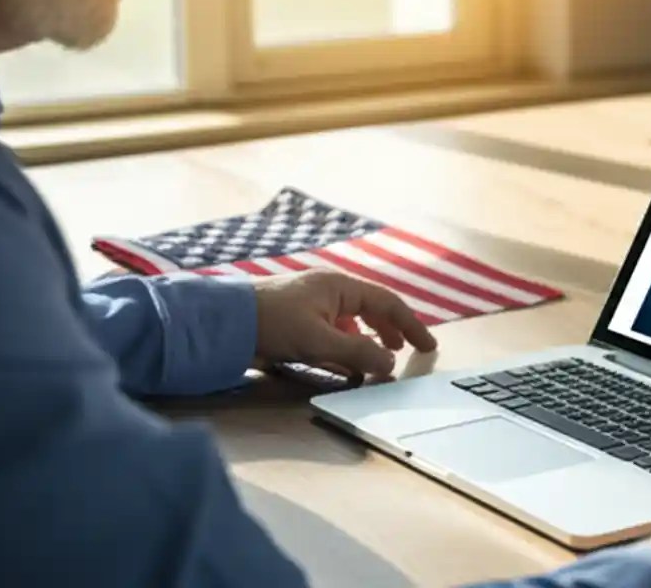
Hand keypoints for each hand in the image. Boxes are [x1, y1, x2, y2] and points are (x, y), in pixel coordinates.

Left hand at [252, 270, 436, 380]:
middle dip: (392, 330)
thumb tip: (390, 363)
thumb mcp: (319, 341)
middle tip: (408, 351)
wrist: (222, 322)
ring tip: (380, 358)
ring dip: (369, 339)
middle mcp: (329, 290)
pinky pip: (334, 329)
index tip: (428, 345)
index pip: (387, 303)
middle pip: (372, 308)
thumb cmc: (272, 323)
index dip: (411, 325)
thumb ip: (358, 353)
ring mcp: (312, 304)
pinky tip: (346, 361)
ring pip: (353, 320)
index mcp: (339, 286)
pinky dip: (347, 344)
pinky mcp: (297, 319)